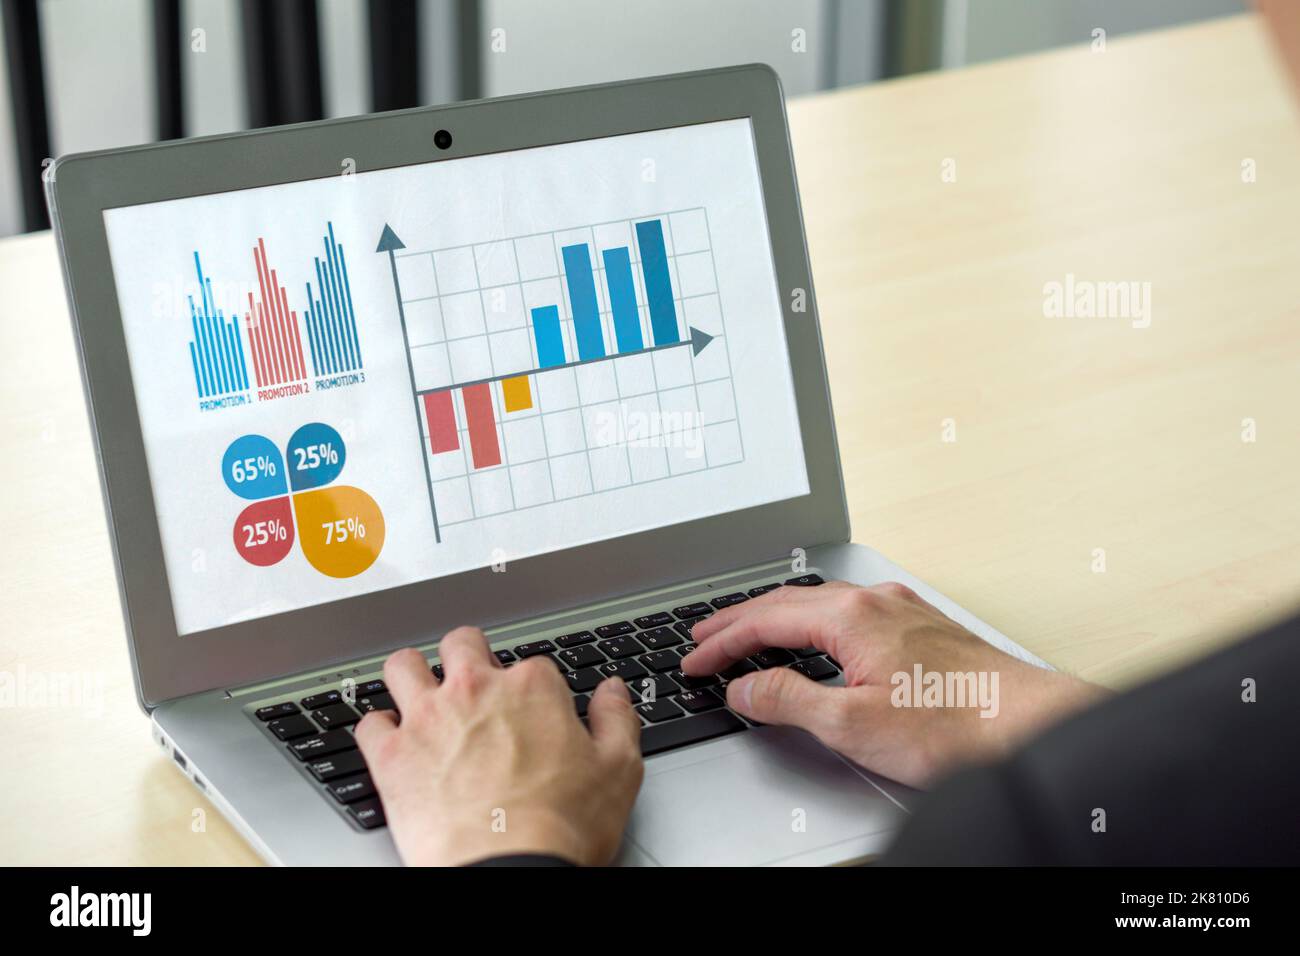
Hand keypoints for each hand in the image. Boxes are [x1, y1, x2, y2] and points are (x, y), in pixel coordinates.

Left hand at [354, 628, 642, 865]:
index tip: (533, 709)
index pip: (530, 664)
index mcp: (531, 687)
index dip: (532, 687)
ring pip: (403, 665)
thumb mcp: (618, 770)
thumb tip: (612, 691)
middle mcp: (474, 690)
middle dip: (466, 656)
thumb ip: (616, 719)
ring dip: (411, 676)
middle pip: (460, 643)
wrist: (508, 871)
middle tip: (472, 683)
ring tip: (419, 694)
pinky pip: (368, 723)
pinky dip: (378, 730)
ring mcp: (427, 718)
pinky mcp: (391, 755)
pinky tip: (390, 742)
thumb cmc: (560, 826)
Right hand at [682, 582, 1105, 787]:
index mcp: (851, 618)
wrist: (1027, 724)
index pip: (765, 621)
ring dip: (776, 618)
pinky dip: (812, 622)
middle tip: (702, 638)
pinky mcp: (920, 626)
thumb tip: (745, 687)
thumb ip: (788, 700)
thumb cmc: (954, 724)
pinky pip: (849, 612)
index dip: (721, 643)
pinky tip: (816, 636)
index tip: (693, 661)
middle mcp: (875, 603)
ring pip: (820, 603)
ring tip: (747, 634)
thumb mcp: (851, 723)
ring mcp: (900, 610)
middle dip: (739, 621)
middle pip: (788, 602)